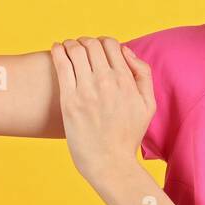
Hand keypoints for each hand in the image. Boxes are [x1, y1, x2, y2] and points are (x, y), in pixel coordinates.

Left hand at [49, 36, 154, 185]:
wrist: (110, 163)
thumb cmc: (128, 135)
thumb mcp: (148, 105)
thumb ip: (143, 75)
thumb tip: (127, 52)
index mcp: (126, 81)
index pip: (112, 45)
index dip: (104, 42)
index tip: (98, 48)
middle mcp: (107, 82)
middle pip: (93, 44)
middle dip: (87, 41)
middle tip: (81, 48)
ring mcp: (87, 90)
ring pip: (76, 50)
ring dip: (71, 43)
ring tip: (68, 47)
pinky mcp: (69, 100)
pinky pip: (61, 65)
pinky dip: (58, 51)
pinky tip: (56, 48)